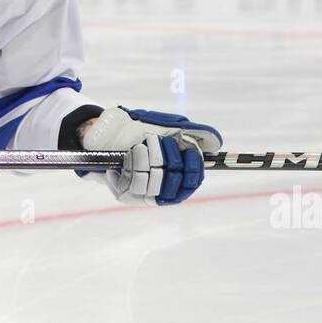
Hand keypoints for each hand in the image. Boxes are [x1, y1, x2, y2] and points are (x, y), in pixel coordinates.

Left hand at [80, 106, 221, 205]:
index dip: (193, 167)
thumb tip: (215, 141)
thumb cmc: (140, 132)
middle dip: (166, 156)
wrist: (106, 136)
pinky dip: (135, 163)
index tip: (188, 150)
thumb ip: (192, 133)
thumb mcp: (167, 127)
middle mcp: (162, 191)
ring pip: (154, 180)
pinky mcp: (125, 195)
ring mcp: (144, 195)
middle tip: (155, 141)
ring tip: (141, 145)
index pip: (192, 181)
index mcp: (176, 179)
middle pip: (174, 179)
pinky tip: (131, 154)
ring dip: (149, 157)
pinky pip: (135, 182)